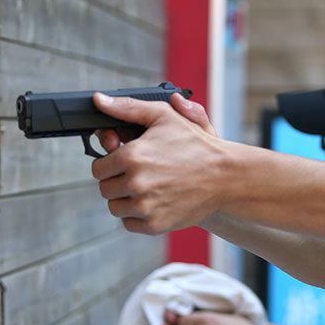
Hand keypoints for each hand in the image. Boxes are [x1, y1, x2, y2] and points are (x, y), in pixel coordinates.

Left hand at [90, 92, 228, 233]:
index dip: (111, 163)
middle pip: (105, 188)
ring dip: (126, 199)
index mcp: (132, 156)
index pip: (98, 167)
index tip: (125, 162)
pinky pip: (129, 223)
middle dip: (118, 181)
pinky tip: (154, 201)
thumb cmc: (196, 145)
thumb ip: (127, 107)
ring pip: (115, 208)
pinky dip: (138, 215)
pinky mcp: (155, 224)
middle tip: (139, 174)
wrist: (226, 176)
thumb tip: (99, 100)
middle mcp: (136, 182)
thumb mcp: (164, 116)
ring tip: (148, 188)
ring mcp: (145, 206)